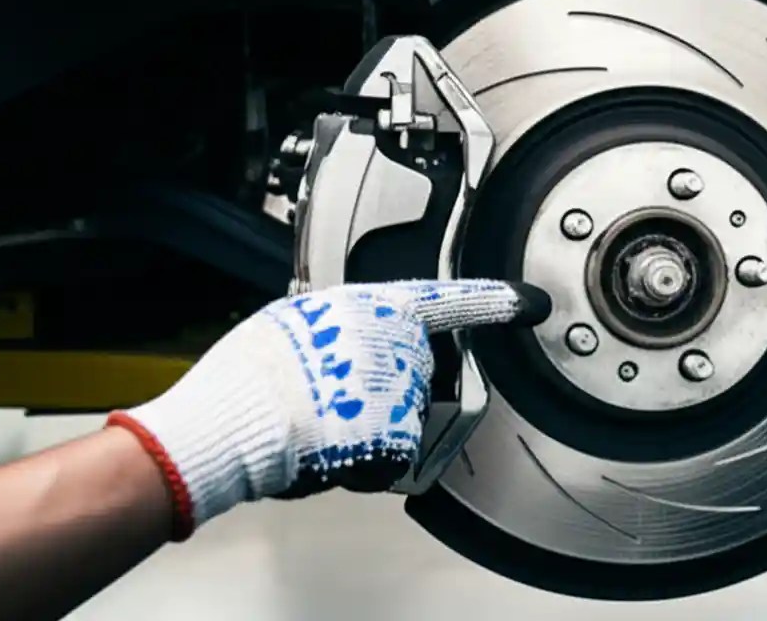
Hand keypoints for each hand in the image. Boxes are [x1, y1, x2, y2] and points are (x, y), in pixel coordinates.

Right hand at [106, 280, 545, 539]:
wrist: (238, 419)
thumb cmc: (254, 372)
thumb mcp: (300, 318)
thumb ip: (347, 324)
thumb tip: (351, 342)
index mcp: (378, 307)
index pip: (450, 301)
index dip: (493, 301)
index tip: (529, 303)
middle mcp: (402, 345)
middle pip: (416, 374)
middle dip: (383, 392)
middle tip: (327, 398)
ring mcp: (406, 394)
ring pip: (403, 420)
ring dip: (371, 427)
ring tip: (320, 421)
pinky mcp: (401, 440)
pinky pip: (393, 459)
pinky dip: (366, 464)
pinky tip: (330, 449)